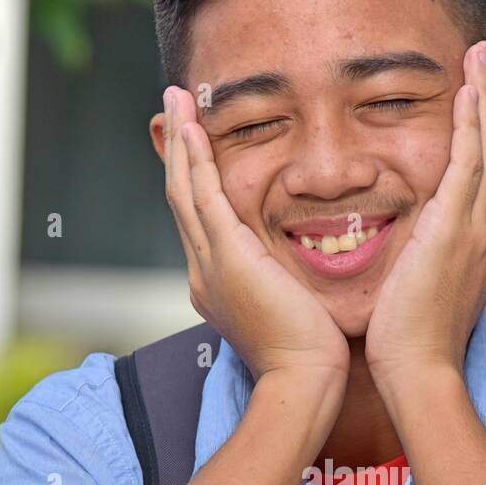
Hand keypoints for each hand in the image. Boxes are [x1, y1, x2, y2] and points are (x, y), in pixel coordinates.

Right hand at [163, 87, 350, 387]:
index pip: (203, 222)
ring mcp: (210, 265)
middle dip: (179, 153)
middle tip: (174, 109)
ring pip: (186, 191)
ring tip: (176, 101)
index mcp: (220, 286)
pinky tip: (193, 127)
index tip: (197, 146)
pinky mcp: (227, 258)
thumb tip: (302, 276)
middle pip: (183, 199)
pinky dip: (196, 159)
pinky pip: (203, 196)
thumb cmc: (311, 359)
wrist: (303, 383)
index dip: (196, 181)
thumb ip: (289, 287)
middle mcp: (205, 273)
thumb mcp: (293, 312)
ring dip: (181, 143)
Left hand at [364, 42, 485, 399]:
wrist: (419, 372)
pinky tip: (469, 89)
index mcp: (483, 245)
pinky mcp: (458, 229)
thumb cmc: (410, 343)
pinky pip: (471, 162)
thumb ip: (424, 258)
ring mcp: (480, 229)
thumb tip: (413, 248)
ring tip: (480, 56)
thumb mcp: (423, 289)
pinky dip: (473, 123)